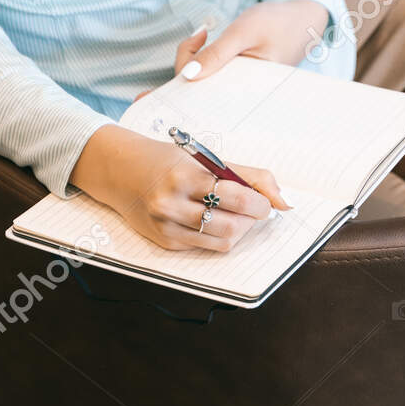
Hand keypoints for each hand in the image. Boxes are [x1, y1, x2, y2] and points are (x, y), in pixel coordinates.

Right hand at [69, 125, 290, 254]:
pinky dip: (217, 236)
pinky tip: (211, 220)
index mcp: (186, 176)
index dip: (260, 204)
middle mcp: (172, 204)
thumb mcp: (207, 158)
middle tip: (252, 209)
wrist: (120, 171)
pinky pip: (205, 247)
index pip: (238, 198)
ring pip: (222, 242)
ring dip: (238, 231)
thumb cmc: (168, 161)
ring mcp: (166, 226)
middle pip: (232, 226)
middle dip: (251, 220)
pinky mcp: (164, 242)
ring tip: (235, 215)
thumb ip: (250, 176)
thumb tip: (284, 203)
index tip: (264, 203)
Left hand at [173, 1, 329, 82]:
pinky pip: (217, 75)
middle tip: (200, 35)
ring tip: (204, 37)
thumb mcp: (243, 33)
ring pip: (207, 81)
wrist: (304, 19)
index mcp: (247, 92)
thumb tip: (187, 75)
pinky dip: (208, 59)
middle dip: (191, 64)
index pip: (203, 93)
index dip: (188, 70)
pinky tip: (209, 42)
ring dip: (199, 60)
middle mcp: (243, 94)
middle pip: (201, 90)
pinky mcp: (241, 79)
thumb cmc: (278, 24)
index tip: (197, 38)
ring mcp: (242, 87)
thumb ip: (216, 54)